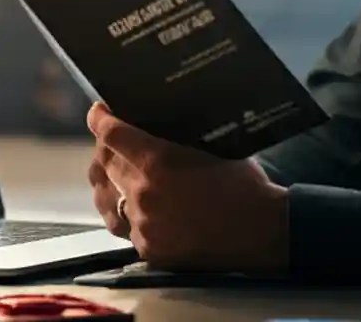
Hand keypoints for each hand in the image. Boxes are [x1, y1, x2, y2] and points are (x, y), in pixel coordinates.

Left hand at [86, 102, 289, 274]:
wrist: (262, 230)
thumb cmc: (243, 184)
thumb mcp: (211, 148)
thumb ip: (174, 139)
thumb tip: (152, 125)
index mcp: (158, 160)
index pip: (113, 135)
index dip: (100, 120)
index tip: (98, 113)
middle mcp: (143, 192)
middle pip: (105, 164)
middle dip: (105, 149)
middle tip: (111, 142)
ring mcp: (144, 223)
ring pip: (107, 197)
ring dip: (108, 183)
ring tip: (115, 176)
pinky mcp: (148, 248)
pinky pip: (125, 227)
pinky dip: (128, 214)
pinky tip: (135, 207)